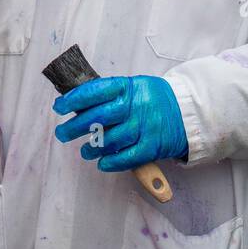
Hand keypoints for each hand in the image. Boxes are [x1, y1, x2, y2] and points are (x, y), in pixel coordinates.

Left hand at [53, 75, 187, 171]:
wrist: (187, 111)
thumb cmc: (153, 99)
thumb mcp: (133, 86)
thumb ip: (110, 95)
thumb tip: (77, 105)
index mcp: (128, 87)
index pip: (95, 91)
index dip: (74, 99)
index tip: (60, 107)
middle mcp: (135, 106)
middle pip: (98, 117)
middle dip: (74, 127)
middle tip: (62, 133)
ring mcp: (144, 127)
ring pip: (109, 140)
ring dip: (92, 148)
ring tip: (85, 151)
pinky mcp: (152, 146)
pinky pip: (126, 158)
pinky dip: (110, 162)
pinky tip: (102, 162)